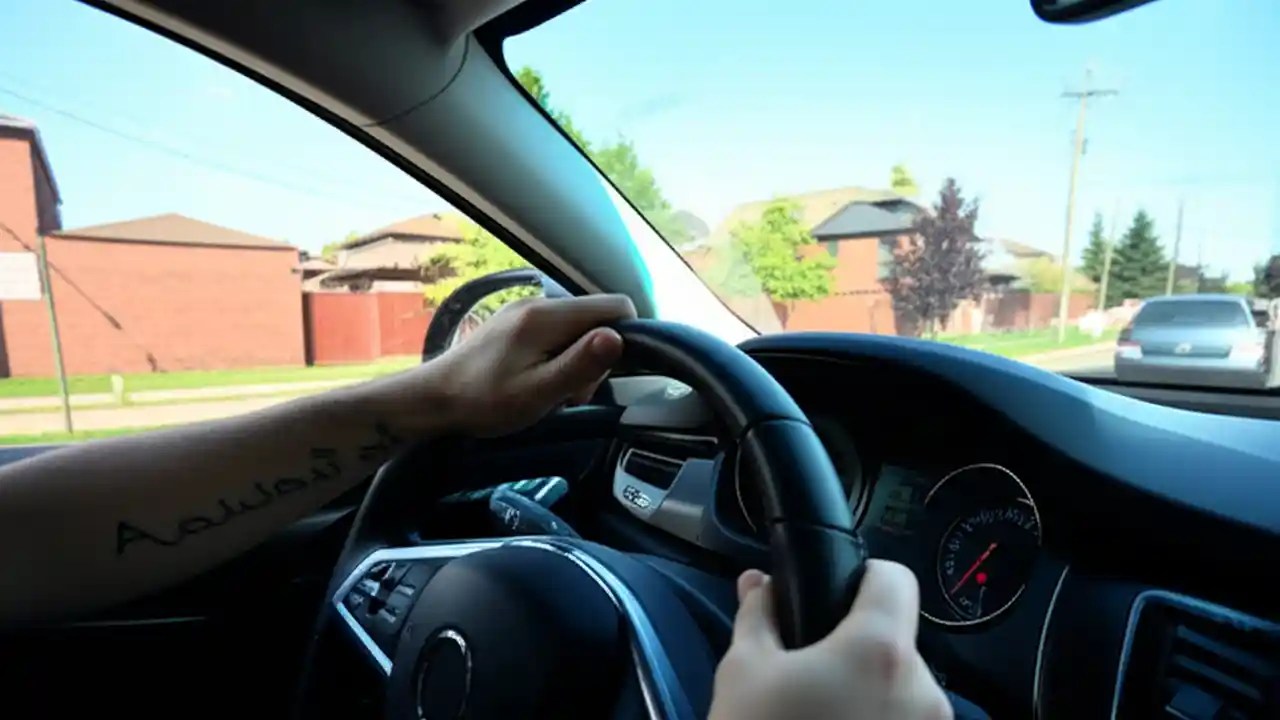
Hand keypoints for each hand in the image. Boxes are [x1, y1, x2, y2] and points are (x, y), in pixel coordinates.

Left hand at [358, 294, 636, 437]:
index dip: (625, 338)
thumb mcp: (539, 391)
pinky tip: (539, 381)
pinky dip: (558, 357)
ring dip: (577, 360)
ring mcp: (524, 311)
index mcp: (548, 316)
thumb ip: (581, 364)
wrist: (432, 400)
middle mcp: (539, 303)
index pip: (615, 306)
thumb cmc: (484, 401)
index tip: (609, 374)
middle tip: (573, 393)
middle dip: (597, 355)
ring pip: (577, 328)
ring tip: (553, 391)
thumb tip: (618, 337)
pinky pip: (555, 333)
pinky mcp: (515, 323)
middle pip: (597, 318)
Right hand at [708, 561, 951, 719]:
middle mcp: (924, 691)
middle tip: (809, 676)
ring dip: (871, 694)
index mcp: (880, 651)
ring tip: (821, 718)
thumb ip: (758, 616)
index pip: (895, 579)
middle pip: (897, 641)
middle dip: (856, 649)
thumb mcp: (743, 673)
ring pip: (904, 690)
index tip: (831, 600)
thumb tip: (758, 583)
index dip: (862, 578)